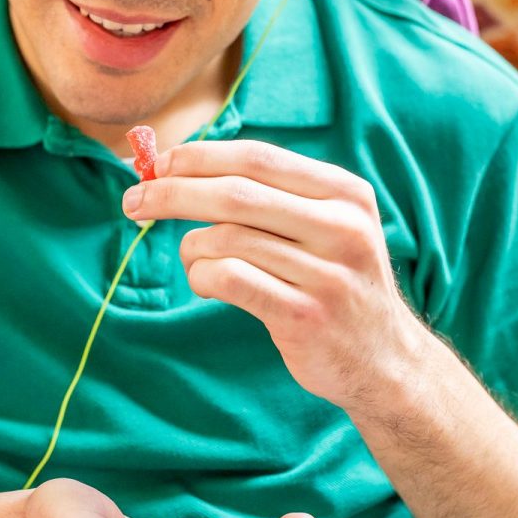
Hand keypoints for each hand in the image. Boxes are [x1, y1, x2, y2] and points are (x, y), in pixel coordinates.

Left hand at [122, 140, 417, 410]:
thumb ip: (270, 195)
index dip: (200, 156)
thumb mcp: (326, 226)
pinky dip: (202, 276)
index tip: (159, 164)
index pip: (257, 158)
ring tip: (193, 260)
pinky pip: (230, 280)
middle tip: (133, 201)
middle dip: (172, 192)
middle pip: (235, 194)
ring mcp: (328, 273)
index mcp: (345, 192)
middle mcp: (342, 227)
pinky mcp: (306, 315)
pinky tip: (205, 282)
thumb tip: (179, 166)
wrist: (384, 360)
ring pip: (226, 238)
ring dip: (191, 247)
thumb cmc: (334, 282)